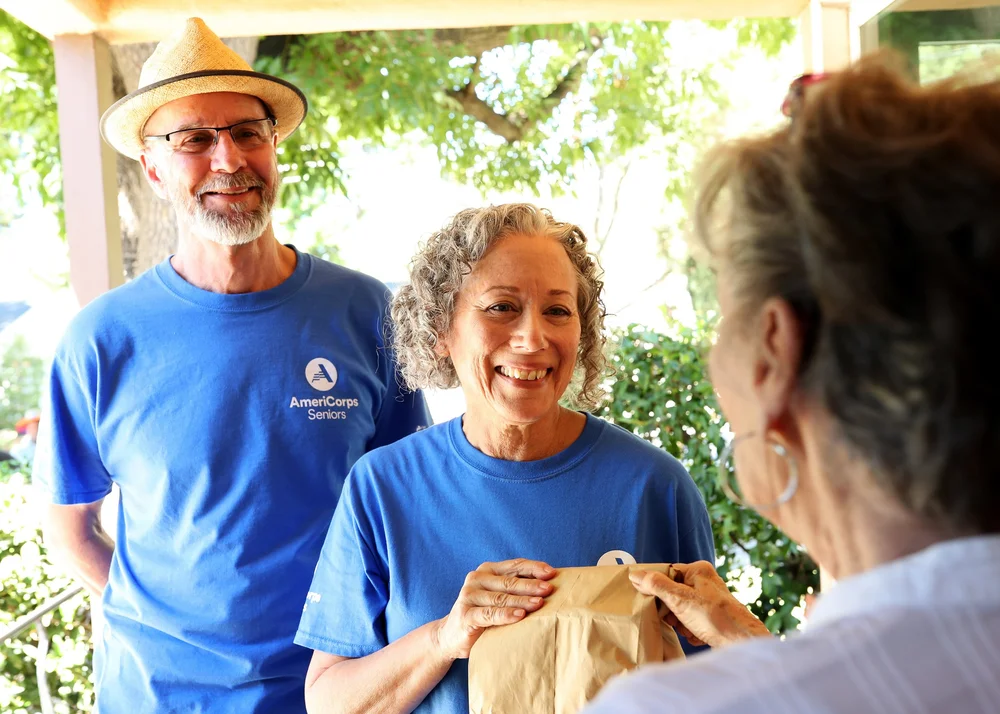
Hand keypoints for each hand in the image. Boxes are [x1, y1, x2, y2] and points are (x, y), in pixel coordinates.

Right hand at [433, 558, 555, 659]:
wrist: (452, 635)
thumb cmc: (484, 613)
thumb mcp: (498, 597)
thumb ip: (516, 589)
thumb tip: (550, 584)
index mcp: (488, 570)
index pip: (515, 565)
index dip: (534, 568)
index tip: (552, 573)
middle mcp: (477, 579)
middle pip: (509, 581)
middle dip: (531, 585)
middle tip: (549, 589)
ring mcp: (469, 596)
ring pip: (501, 597)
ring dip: (522, 600)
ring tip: (539, 603)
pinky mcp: (465, 614)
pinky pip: (489, 614)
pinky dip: (505, 615)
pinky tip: (520, 616)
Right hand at [630, 561, 770, 648]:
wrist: (741, 642)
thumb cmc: (714, 616)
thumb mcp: (679, 598)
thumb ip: (656, 585)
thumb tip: (634, 574)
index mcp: (697, 570)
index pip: (666, 573)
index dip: (657, 589)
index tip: (653, 601)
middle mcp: (704, 582)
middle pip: (671, 594)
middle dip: (672, 611)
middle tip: (677, 619)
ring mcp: (708, 600)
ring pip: (680, 610)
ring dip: (681, 623)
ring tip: (691, 628)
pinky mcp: (711, 617)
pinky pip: (690, 621)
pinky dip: (691, 630)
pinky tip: (699, 634)